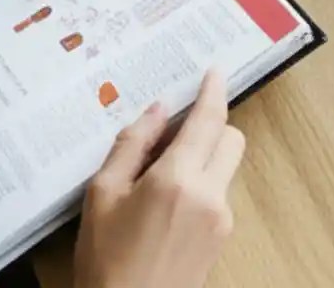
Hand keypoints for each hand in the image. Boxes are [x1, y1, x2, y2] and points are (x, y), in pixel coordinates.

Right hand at [75, 70, 245, 287]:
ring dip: (204, 157)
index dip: (215, 91)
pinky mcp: (224, 237)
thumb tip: (157, 111)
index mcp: (178, 180)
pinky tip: (166, 204)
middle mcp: (210, 195)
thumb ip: (131, 145)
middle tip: (174, 132)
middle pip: (231, 138)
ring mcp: (222, 218)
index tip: (216, 71)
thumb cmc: (105, 261)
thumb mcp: (101, 196)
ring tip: (158, 177)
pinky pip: (219, 194)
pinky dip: (201, 184)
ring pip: (226, 166)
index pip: (209, 120)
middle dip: (211, 126)